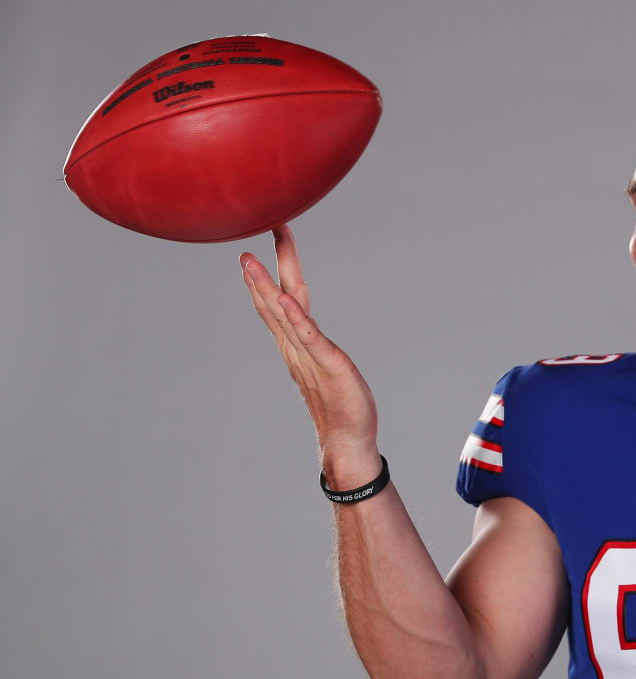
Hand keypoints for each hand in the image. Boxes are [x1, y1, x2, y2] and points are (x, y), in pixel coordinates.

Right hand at [239, 225, 378, 472]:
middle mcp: (296, 346)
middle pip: (274, 302)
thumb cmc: (340, 403)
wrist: (347, 440)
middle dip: (262, 272)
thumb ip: (312, 343)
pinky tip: (285, 300)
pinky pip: (308, 337)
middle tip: (245, 244)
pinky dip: (296, 318)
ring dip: (266, 288)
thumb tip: (307, 328)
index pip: (279, 301)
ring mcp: (308, 355)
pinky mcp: (326, 365)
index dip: (271, 272)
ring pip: (282, 316)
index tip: (267, 238)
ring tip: (250, 262)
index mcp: (296, 343)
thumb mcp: (324, 363)